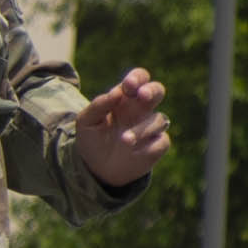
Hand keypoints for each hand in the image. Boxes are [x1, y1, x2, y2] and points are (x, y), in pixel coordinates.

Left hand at [76, 68, 173, 188]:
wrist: (97, 169)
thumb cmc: (92, 140)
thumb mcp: (86, 122)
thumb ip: (98, 105)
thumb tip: (116, 93)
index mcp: (125, 99)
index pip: (138, 79)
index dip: (137, 78)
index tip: (128, 85)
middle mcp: (141, 110)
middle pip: (157, 90)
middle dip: (153, 90)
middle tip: (143, 96)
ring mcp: (152, 128)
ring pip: (159, 119)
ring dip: (142, 129)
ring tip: (124, 140)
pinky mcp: (157, 146)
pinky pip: (162, 141)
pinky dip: (149, 146)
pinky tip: (134, 153)